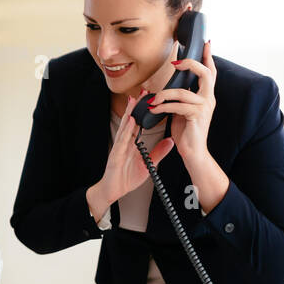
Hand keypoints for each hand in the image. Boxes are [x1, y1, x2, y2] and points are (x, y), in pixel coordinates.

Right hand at [88, 61, 176, 218]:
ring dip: (130, 113)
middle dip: (137, 106)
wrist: (112, 192)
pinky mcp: (115, 156)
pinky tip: (130, 121)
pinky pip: (122, 141)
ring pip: (125, 127)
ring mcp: (119, 148)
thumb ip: (158, 152)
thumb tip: (171, 141)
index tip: (152, 98)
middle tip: (144, 91)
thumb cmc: (126, 178)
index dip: (145, 111)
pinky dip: (126, 130)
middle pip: (131, 120)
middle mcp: (124, 143)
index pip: (139, 123)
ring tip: (136, 100)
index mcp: (131, 144)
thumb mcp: (148, 165)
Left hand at [144, 39, 216, 166]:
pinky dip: (163, 107)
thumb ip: (180, 96)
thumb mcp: (182, 109)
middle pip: (206, 73)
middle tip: (175, 64)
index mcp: (207, 96)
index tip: (206, 43)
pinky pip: (177, 106)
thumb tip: (167, 87)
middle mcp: (209, 99)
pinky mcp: (197, 116)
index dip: (208, 57)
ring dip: (164, 95)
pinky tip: (154, 110)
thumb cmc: (186, 131)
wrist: (192, 152)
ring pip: (183, 92)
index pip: (211, 72)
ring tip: (152, 100)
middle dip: (191, 64)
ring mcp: (205, 107)